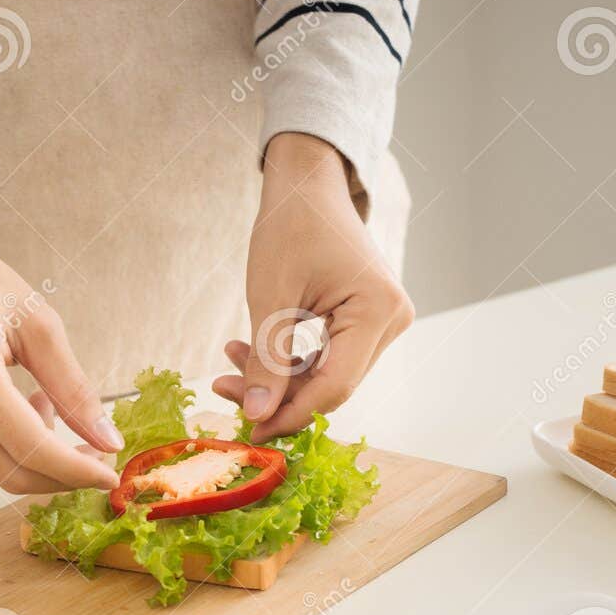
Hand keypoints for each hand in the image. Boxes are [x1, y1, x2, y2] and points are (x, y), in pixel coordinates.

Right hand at [0, 197, 120, 492]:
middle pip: (8, 471)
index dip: (75, 470)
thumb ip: (74, 387)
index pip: (29, 446)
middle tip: (90, 452)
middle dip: (59, 473)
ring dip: (28, 454)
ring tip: (39, 402)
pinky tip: (8, 408)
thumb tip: (108, 442)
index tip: (110, 475)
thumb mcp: (37, 322)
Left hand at [216, 133, 414, 441]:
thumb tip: (257, 417)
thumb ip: (267, 360)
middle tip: (222, 389)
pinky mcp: (368, 321)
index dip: (289, 415)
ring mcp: (384, 322)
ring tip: (229, 359)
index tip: (248, 430)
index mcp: (377, 310)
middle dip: (276, 395)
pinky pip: (328, 358)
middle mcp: (392, 320)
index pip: (334, 387)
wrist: (308, 184)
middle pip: (331, 385)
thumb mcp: (270, 295)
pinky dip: (289, 362)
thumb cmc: (290, 224)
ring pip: (326, 376)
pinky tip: (248, 350)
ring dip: (277, 378)